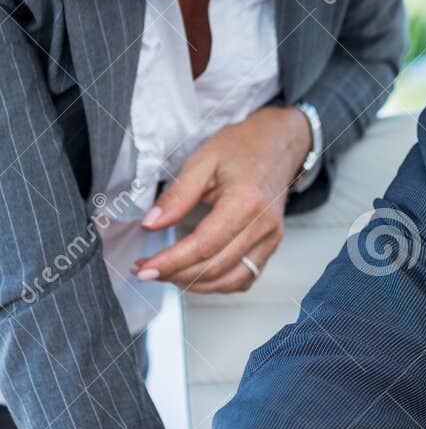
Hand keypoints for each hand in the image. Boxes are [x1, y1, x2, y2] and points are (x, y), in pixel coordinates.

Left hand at [131, 105, 311, 292]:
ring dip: (194, 284)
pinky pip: (244, 278)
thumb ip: (177, 196)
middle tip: (145, 271)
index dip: (171, 261)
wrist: (277, 143)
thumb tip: (151, 225)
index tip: (145, 268)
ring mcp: (271, 238)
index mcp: (246, 201)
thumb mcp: (203, 160)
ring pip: (229, 280)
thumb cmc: (242, 147)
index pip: (204, 245)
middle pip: (215, 267)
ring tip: (166, 274)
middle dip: (175, 275)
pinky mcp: (271, 245)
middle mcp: (263, 225)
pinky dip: (217, 284)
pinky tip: (195, 275)